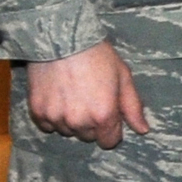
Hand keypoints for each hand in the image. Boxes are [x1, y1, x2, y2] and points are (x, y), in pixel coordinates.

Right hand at [25, 41, 148, 148]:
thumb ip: (133, 107)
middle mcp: (79, 122)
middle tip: (90, 99)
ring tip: (74, 96)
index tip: (109, 115)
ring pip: (68, 131)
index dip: (112, 130)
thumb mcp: (123, 77)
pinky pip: (47, 125)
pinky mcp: (37, 112)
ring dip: (72, 120)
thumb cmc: (98, 56)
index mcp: (103, 115)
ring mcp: (56, 118)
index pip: (109, 142)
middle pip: (88, 136)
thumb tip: (143, 130)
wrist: (61, 40)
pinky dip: (53, 117)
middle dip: (92, 124)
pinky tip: (58, 98)